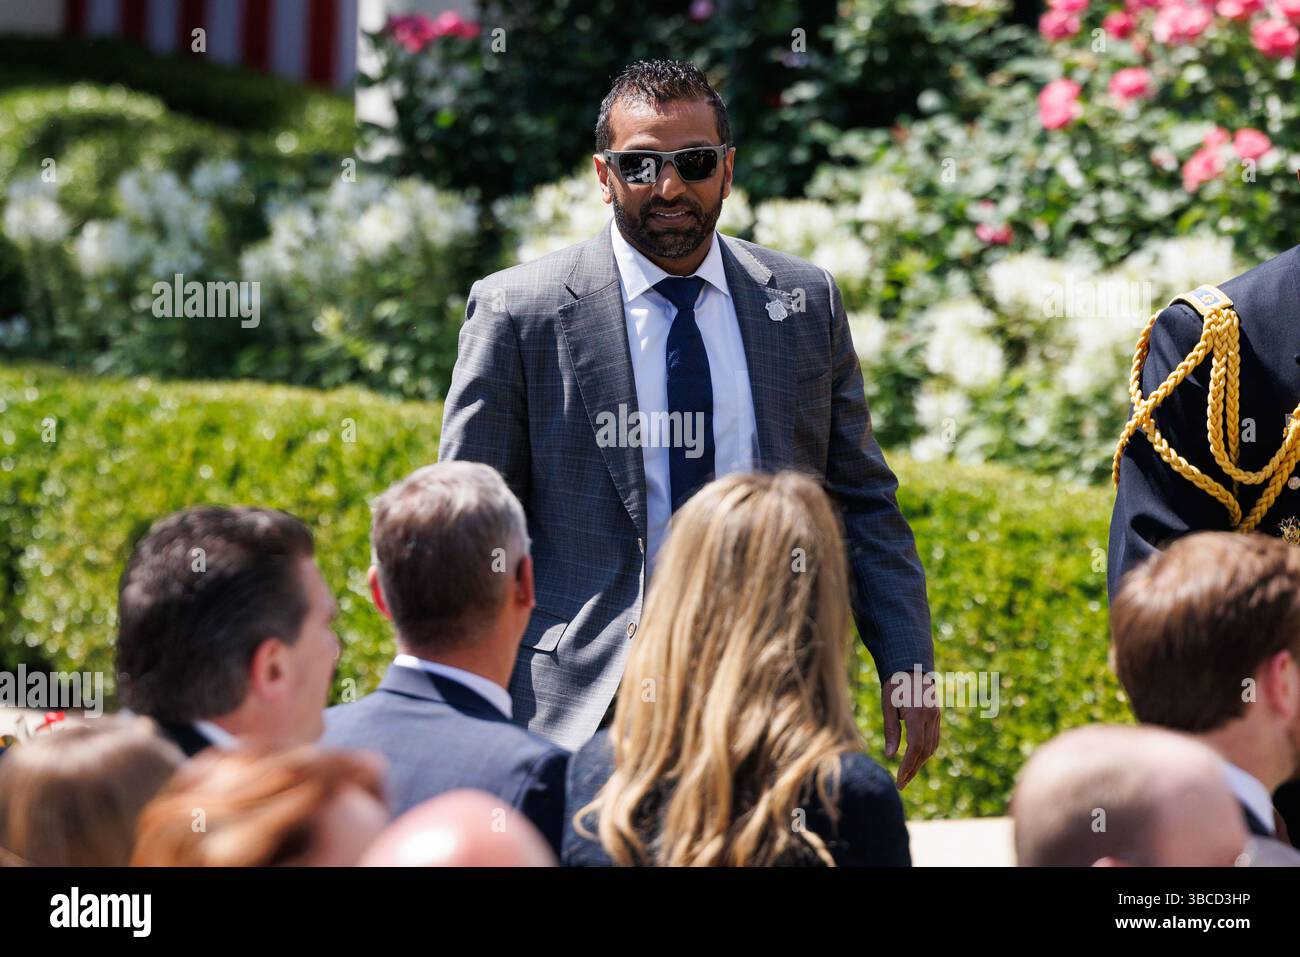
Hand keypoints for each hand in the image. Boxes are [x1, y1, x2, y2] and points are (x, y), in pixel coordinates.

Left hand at [880, 670, 939, 789]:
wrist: (912, 665)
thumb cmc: (895, 684)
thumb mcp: (887, 705)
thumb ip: (891, 730)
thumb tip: (890, 755)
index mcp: (917, 714)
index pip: (915, 747)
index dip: (908, 766)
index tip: (899, 779)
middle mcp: (931, 717)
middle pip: (925, 751)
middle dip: (913, 770)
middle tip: (901, 784)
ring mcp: (936, 716)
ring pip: (932, 747)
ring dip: (920, 763)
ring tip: (907, 775)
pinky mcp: (937, 716)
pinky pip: (934, 739)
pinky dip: (925, 752)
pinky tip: (916, 759)